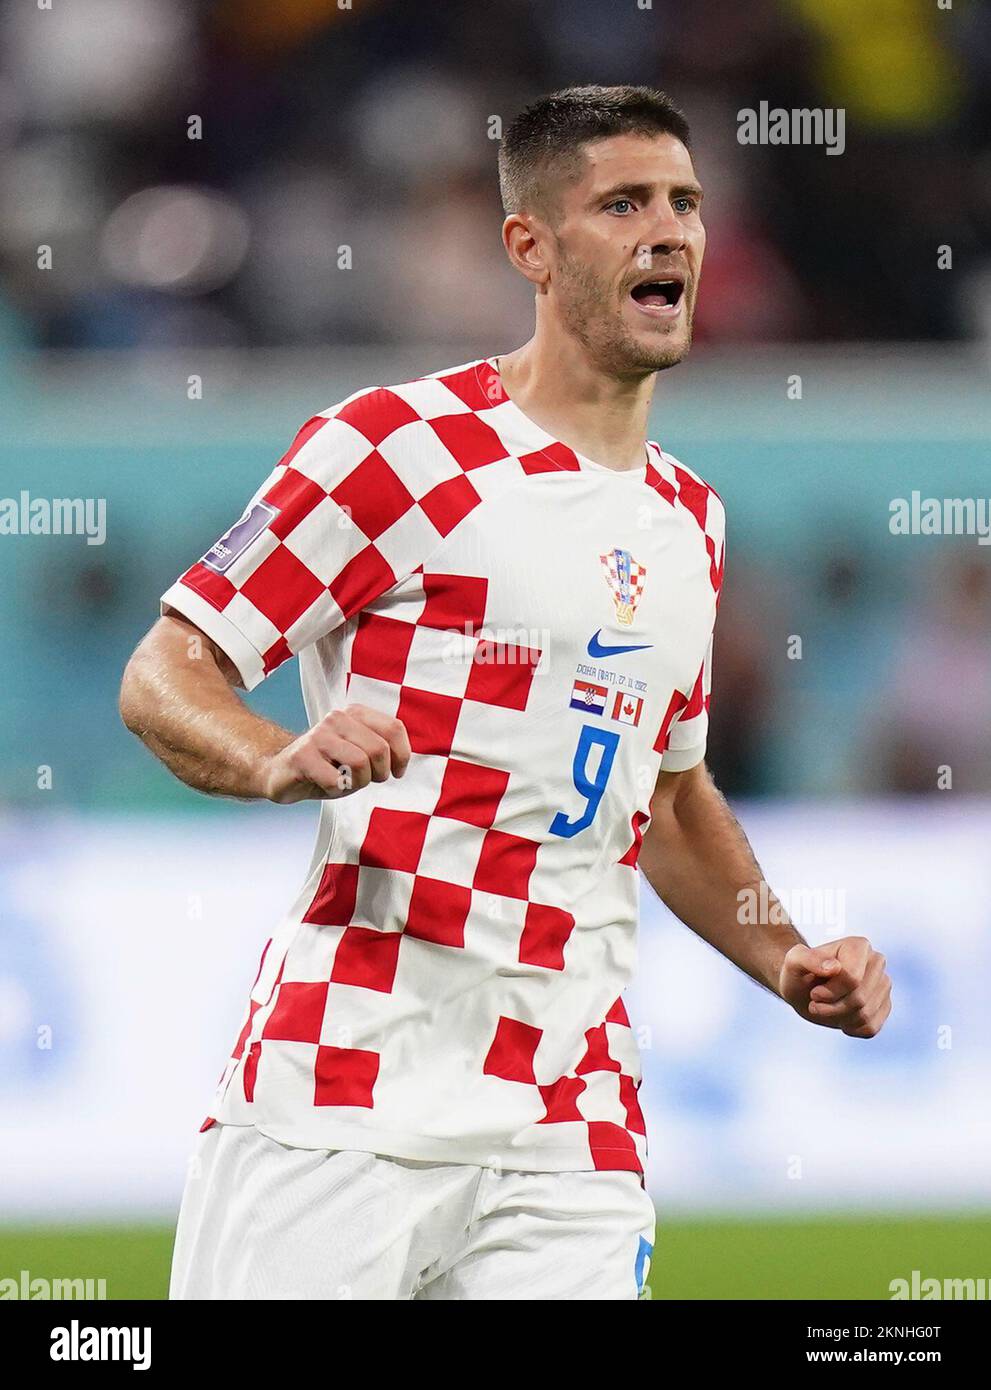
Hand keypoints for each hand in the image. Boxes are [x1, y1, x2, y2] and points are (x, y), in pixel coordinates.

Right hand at [261, 705, 410, 802]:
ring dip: (357, 783)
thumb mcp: (360, 754)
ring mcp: (318, 736)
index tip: (395, 772)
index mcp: (355, 714)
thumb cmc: (327, 765)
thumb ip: (382, 749)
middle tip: (364, 780)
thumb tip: (402, 761)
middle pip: (379, 749)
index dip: (402, 756)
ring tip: (344, 782)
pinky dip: (336, 791)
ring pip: (360, 763)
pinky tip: (325, 786)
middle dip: (378, 773)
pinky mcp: (302, 756)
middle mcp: (337, 719)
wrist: (282, 772)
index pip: (394, 729)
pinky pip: (335, 780)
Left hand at [779, 937, 891, 1037]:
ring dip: (838, 1018)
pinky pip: (870, 1027)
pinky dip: (850, 1028)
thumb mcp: (793, 962)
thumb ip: (808, 959)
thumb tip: (834, 968)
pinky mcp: (884, 1006)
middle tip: (816, 1002)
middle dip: (832, 1007)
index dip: (830, 992)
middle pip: (859, 999)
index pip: (852, 978)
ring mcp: (883, 984)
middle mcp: (877, 962)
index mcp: (859, 946)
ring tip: (825, 1008)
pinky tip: (840, 1016)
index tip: (814, 993)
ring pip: (865, 1015)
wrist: (805, 989)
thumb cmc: (799, 973)